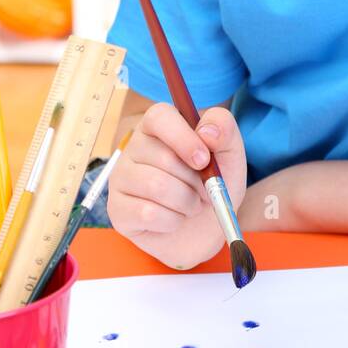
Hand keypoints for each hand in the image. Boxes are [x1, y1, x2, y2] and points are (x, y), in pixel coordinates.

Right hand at [107, 102, 246, 269]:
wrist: (205, 230)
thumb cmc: (213, 187)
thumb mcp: (229, 157)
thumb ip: (225, 131)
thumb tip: (207, 131)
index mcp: (159, 127)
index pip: (159, 116)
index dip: (183, 137)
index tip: (204, 160)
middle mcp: (134, 148)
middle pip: (164, 158)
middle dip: (194, 181)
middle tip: (202, 190)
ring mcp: (121, 177)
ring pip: (156, 186)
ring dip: (186, 203)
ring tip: (190, 205)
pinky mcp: (117, 208)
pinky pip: (148, 213)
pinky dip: (172, 221)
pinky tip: (172, 219)